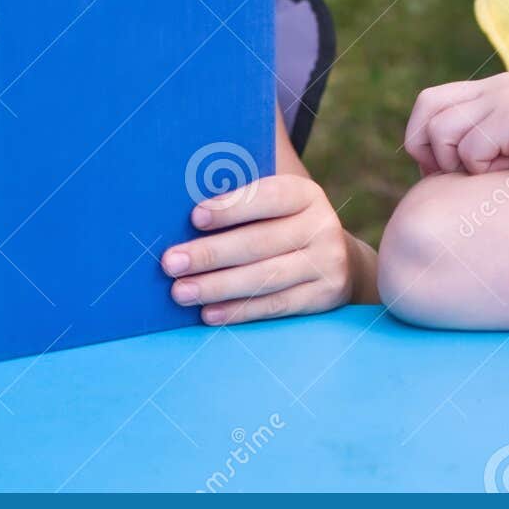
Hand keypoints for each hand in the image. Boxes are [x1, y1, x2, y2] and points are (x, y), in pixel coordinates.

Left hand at [160, 174, 367, 324]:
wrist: (337, 262)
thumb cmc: (283, 227)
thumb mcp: (274, 207)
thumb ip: (241, 205)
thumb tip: (182, 214)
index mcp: (305, 194)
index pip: (268, 197)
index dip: (231, 207)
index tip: (194, 217)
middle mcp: (322, 226)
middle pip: (260, 242)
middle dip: (211, 253)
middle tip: (171, 263)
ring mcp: (327, 263)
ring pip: (266, 277)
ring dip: (218, 286)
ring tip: (181, 292)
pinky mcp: (325, 296)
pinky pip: (276, 305)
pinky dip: (239, 310)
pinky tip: (209, 313)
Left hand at [404, 73, 508, 175]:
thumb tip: (495, 165)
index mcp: (500, 87)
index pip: (434, 100)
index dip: (427, 136)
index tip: (446, 169)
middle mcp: (495, 88)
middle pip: (425, 108)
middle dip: (425, 147)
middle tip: (449, 176)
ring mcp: (503, 100)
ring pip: (441, 131)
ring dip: (454, 163)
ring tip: (489, 175)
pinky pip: (471, 150)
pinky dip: (483, 170)